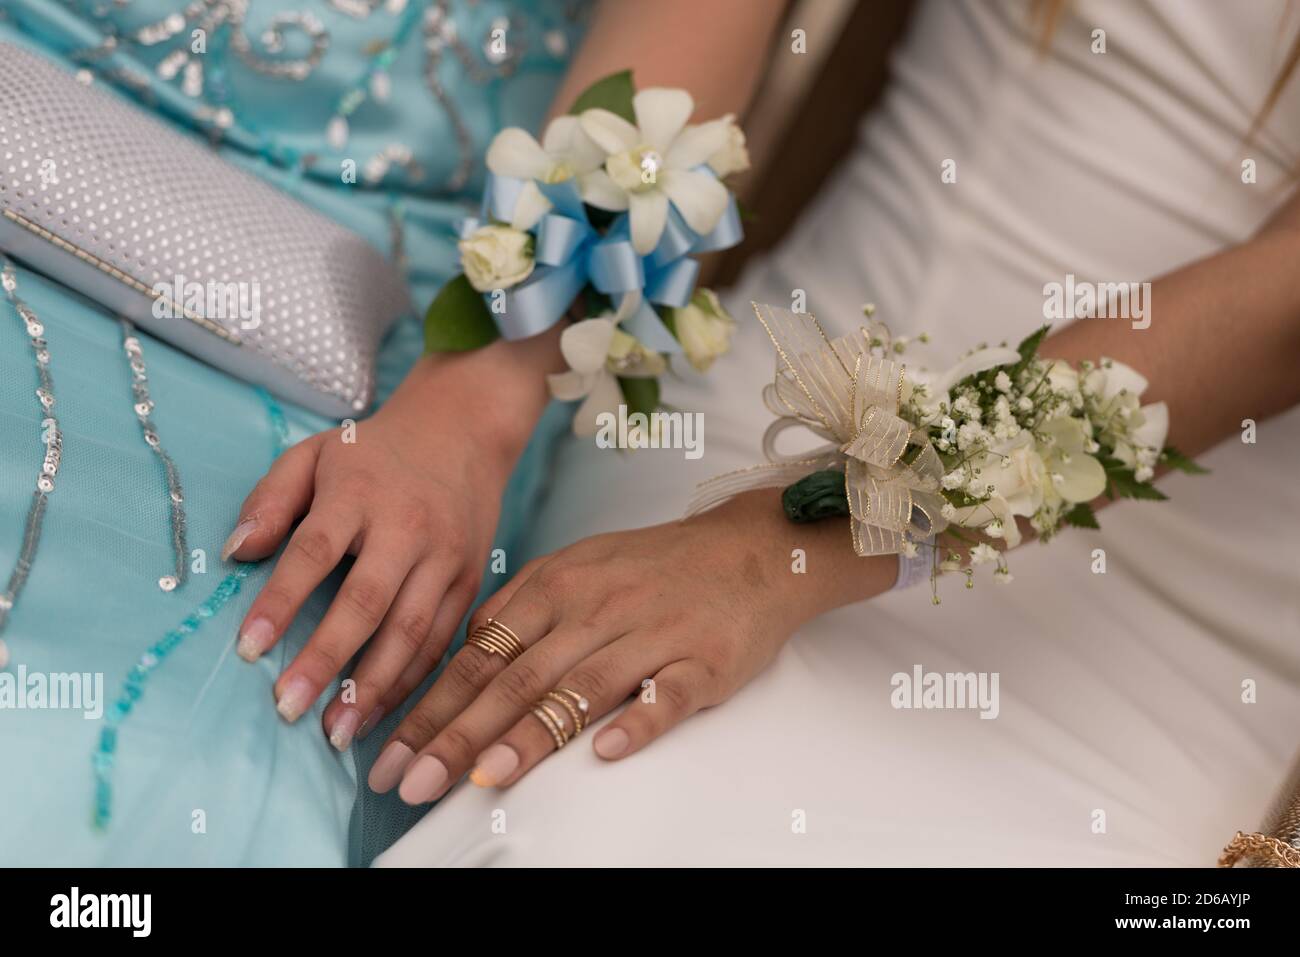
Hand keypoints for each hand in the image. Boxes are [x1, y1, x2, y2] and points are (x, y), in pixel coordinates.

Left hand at [224, 347, 547, 750]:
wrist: (464, 430)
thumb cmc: (375, 452)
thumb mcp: (314, 453)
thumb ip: (271, 499)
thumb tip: (235, 553)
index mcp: (361, 492)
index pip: (315, 552)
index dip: (281, 602)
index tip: (247, 649)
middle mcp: (409, 528)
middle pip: (367, 602)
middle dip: (327, 659)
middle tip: (288, 707)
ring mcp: (446, 558)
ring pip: (411, 631)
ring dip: (373, 686)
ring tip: (335, 731)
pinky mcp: (470, 580)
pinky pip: (441, 640)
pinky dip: (411, 681)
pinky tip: (378, 711)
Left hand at [368, 489, 887, 801]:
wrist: (752, 548)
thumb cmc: (657, 566)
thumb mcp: (579, 564)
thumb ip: (522, 607)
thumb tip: (466, 649)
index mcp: (558, 585)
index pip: (480, 654)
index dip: (430, 705)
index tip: (389, 752)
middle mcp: (597, 609)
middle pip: (516, 677)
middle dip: (455, 733)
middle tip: (409, 781)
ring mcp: (652, 634)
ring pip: (582, 688)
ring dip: (528, 735)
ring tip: (481, 778)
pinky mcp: (705, 660)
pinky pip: (668, 694)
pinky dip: (638, 722)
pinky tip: (606, 753)